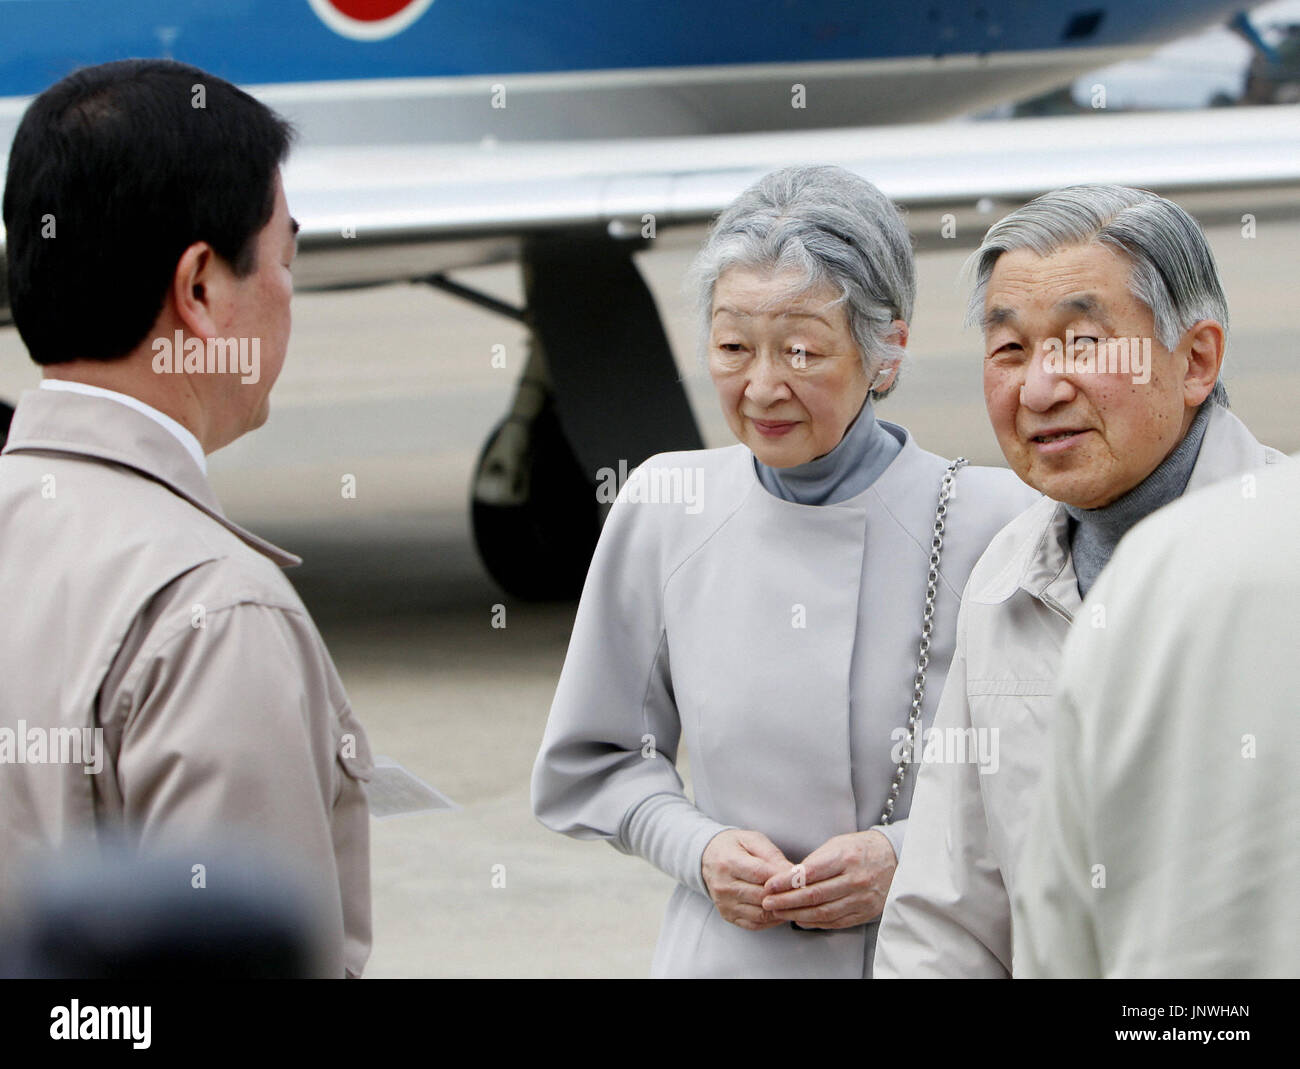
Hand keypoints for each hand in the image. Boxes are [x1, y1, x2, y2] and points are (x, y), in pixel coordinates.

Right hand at [701, 829, 790, 930]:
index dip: (783, 878)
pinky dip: (771, 920)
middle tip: (801, 891)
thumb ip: (772, 856)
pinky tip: (779, 909)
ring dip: (780, 910)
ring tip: (792, 901)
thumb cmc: (733, 846)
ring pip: (761, 914)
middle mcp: (724, 886)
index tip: (799, 878)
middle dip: (784, 895)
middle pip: (762, 897)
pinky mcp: (727, 915)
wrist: (707, 858)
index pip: (761, 875)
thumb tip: (792, 873)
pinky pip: (754, 924)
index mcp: (729, 863)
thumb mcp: (752, 840)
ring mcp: (725, 903)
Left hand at [760, 830, 896, 929]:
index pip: (810, 873)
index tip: (770, 885)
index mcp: (845, 858)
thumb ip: (815, 861)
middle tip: (768, 902)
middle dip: (786, 901)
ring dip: (797, 914)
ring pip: (823, 912)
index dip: (786, 882)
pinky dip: (815, 922)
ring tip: (779, 912)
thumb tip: (790, 878)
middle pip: (814, 895)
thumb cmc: (861, 849)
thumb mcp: (837, 844)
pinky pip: (835, 921)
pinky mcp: (865, 912)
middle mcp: (855, 879)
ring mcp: (861, 898)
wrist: (895, 859)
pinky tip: (800, 919)